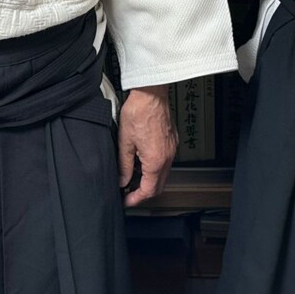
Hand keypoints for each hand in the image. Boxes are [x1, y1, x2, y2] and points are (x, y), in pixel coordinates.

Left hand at [118, 85, 174, 206]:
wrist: (151, 93)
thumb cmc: (139, 112)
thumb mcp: (125, 142)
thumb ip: (124, 165)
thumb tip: (122, 180)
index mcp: (156, 160)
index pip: (148, 190)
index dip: (136, 199)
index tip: (127, 201)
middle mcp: (167, 157)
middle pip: (158, 185)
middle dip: (143, 192)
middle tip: (129, 192)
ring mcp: (172, 149)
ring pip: (162, 174)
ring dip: (149, 179)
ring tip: (132, 175)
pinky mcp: (172, 141)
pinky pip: (165, 161)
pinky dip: (154, 167)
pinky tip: (141, 160)